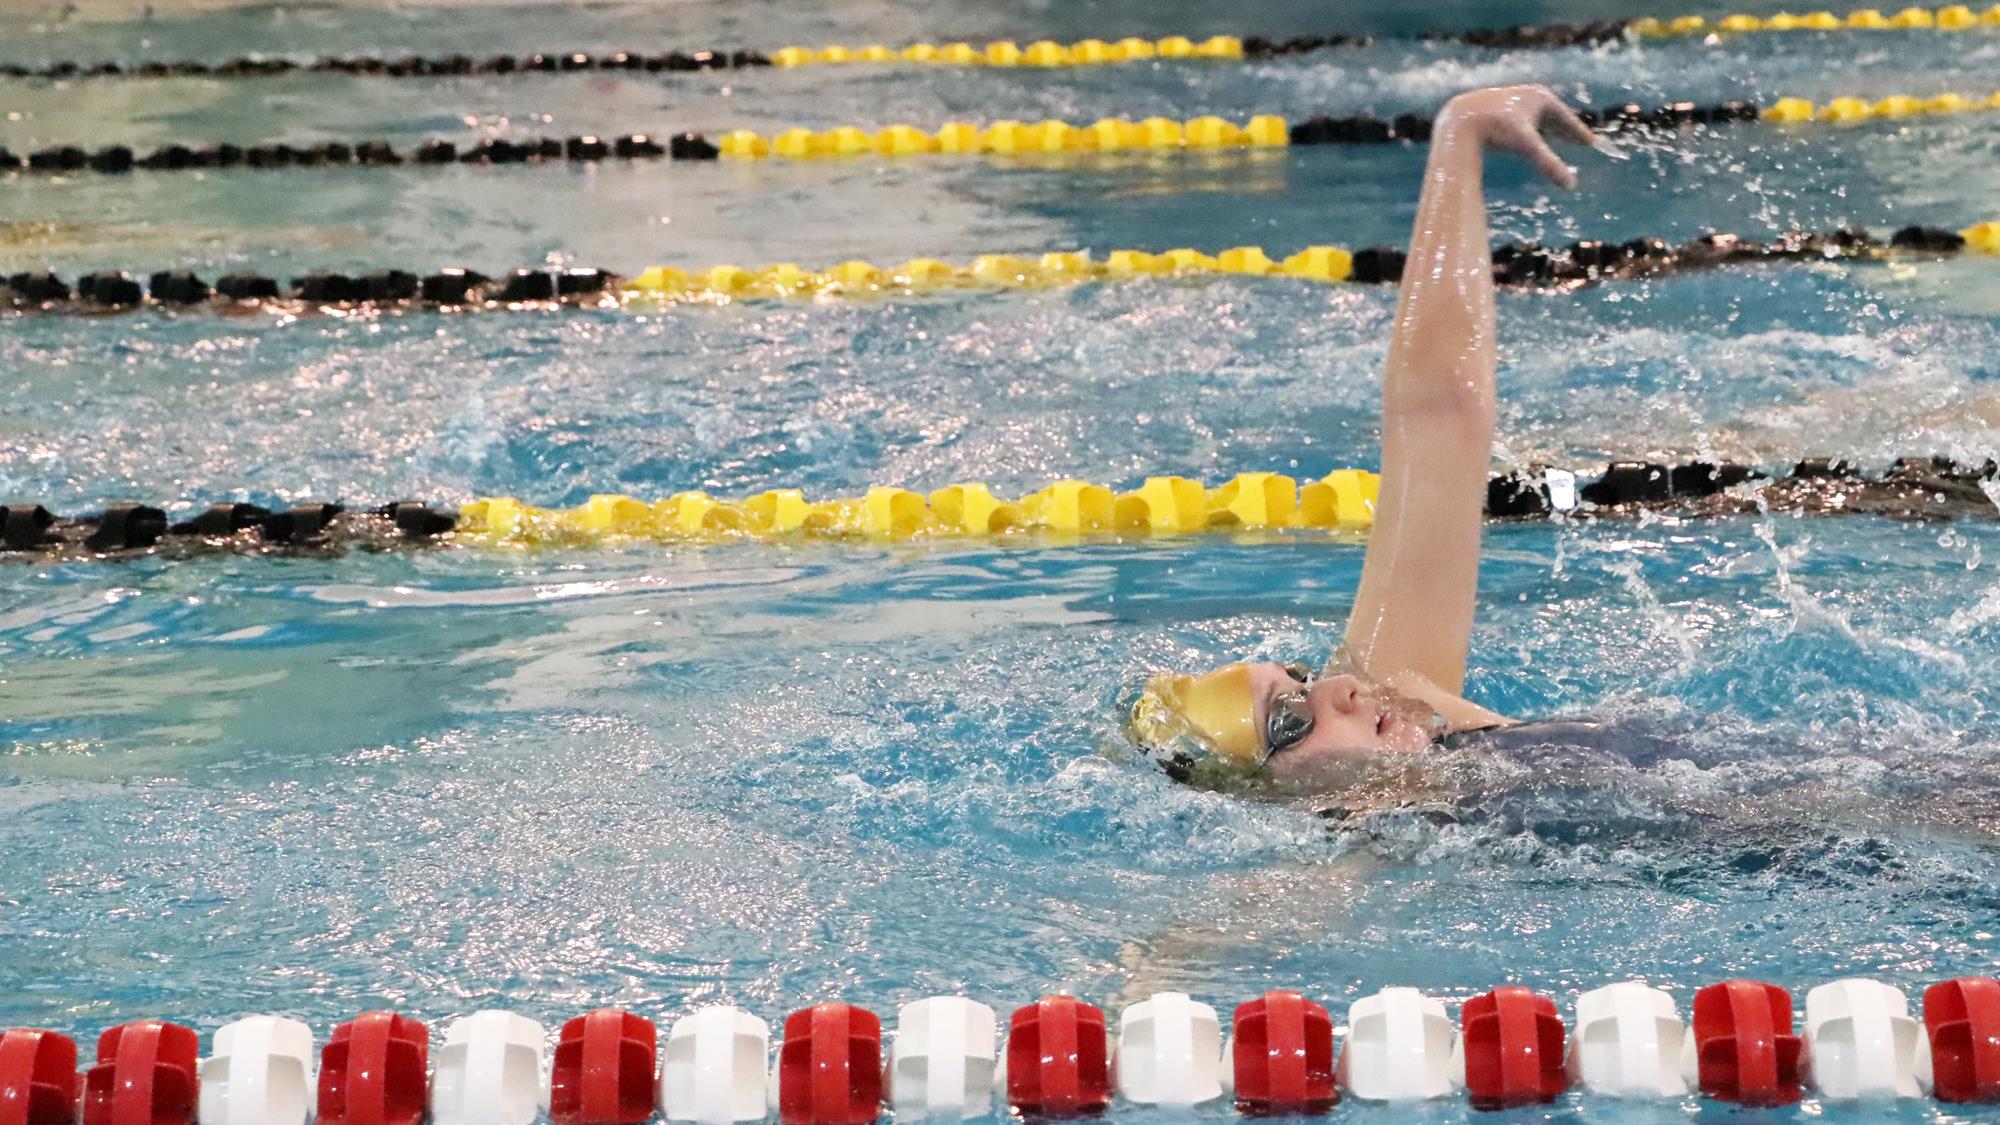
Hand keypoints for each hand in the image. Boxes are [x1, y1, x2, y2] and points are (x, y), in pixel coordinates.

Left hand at [1436, 85, 1594, 187]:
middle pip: (1554, 116)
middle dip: (1567, 130)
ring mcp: (1511, 99)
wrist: (1459, 119)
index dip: (1578, 133)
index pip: (1566, 119)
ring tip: (1557, 139)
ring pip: (1535, 117)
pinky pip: (1519, 120)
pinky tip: (1528, 137)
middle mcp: (1528, 94)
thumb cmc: (1495, 130)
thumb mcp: (1526, 146)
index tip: (1590, 143)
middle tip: (1580, 142)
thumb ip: (1548, 164)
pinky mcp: (1496, 107)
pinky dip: (1528, 129)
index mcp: (1541, 98)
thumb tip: (1571, 185)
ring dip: (1548, 129)